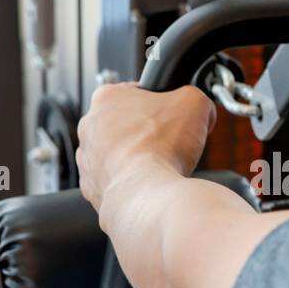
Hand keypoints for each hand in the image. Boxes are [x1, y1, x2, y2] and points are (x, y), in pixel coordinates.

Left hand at [76, 83, 215, 209]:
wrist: (147, 194)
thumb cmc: (162, 147)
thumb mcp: (195, 103)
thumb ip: (195, 96)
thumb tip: (201, 108)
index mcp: (107, 97)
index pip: (137, 93)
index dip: (161, 105)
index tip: (173, 118)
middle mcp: (89, 127)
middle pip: (125, 125)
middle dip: (147, 134)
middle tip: (170, 144)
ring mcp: (87, 160)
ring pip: (117, 154)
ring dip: (136, 158)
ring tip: (160, 166)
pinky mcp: (92, 188)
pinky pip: (115, 182)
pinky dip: (131, 183)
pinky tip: (149, 183)